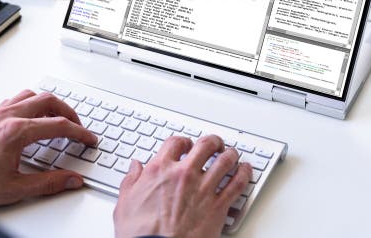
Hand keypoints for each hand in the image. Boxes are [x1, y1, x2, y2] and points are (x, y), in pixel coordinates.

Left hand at [0, 89, 97, 208]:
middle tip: (77, 128)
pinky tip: (30, 117)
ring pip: (30, 95)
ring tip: (58, 118)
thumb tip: (71, 179)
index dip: (79, 133)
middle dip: (69, 112)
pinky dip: (29, 103)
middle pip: (48, 101)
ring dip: (49, 103)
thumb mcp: (15, 189)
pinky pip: (14, 99)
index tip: (88, 140)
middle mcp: (7, 117)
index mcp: (17, 132)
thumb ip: (49, 183)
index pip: (59, 125)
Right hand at [113, 134, 252, 237]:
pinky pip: (237, 184)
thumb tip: (134, 167)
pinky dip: (244, 174)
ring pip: (225, 161)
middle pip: (205, 145)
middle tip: (214, 144)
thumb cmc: (140, 234)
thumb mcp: (125, 204)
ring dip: (231, 154)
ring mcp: (203, 189)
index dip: (183, 141)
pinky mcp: (218, 206)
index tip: (186, 146)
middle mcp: (184, 174)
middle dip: (212, 142)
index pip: (176, 142)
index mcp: (160, 170)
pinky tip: (245, 171)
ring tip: (232, 154)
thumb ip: (131, 181)